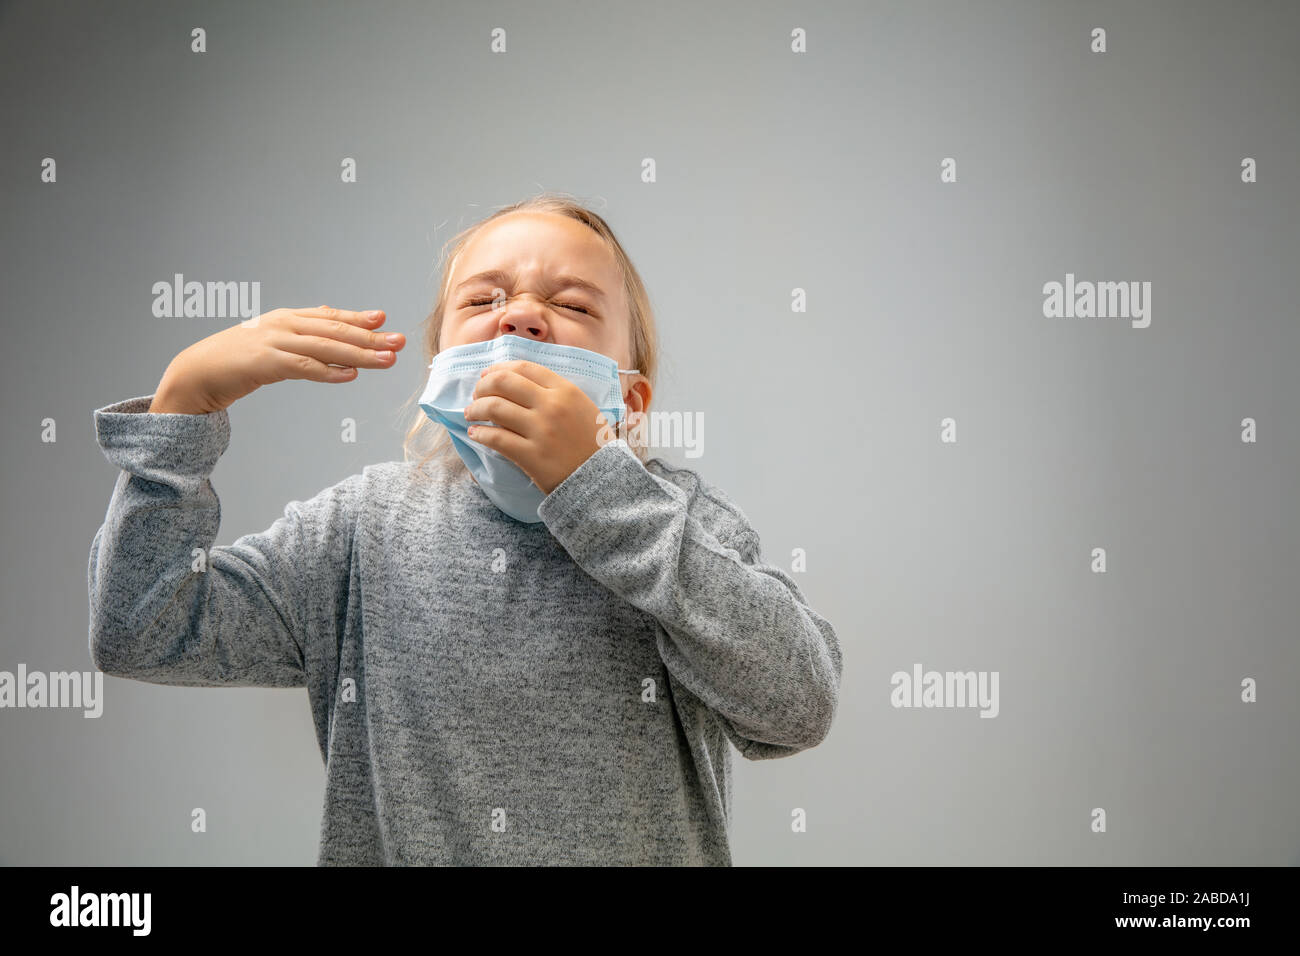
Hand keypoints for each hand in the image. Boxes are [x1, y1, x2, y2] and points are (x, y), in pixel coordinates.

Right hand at [148, 306, 403, 413]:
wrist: (197, 373)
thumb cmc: (238, 361)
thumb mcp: (275, 344)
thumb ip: (305, 339)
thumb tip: (338, 332)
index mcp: (287, 318)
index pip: (329, 317)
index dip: (357, 318)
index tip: (384, 320)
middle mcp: (283, 325)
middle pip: (334, 331)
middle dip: (370, 337)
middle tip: (399, 342)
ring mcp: (273, 342)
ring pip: (325, 348)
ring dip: (359, 354)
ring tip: (386, 360)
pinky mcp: (264, 363)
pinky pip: (303, 367)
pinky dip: (329, 371)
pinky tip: (350, 375)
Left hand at [463, 359, 617, 494]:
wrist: (604, 480)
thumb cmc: (593, 444)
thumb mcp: (583, 407)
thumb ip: (556, 393)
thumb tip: (518, 385)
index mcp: (566, 390)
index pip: (524, 367)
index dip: (499, 368)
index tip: (487, 375)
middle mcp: (552, 405)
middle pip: (504, 382)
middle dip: (483, 386)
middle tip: (476, 394)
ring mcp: (540, 430)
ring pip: (495, 408)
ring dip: (476, 408)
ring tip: (470, 413)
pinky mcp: (531, 455)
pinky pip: (495, 438)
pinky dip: (479, 433)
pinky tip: (475, 433)